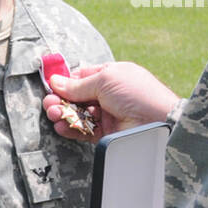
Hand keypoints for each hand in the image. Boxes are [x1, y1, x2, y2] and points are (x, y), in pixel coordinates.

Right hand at [43, 61, 180, 141]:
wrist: (157, 121)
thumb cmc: (137, 93)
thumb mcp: (105, 79)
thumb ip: (79, 84)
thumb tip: (56, 81)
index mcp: (110, 75)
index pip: (82, 77)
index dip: (66, 82)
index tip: (51, 86)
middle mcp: (108, 94)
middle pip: (77, 96)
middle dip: (61, 99)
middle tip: (50, 103)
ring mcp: (107, 113)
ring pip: (78, 113)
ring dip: (63, 113)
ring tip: (53, 114)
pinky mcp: (106, 132)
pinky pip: (84, 129)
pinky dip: (71, 128)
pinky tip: (61, 126)